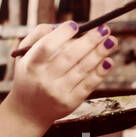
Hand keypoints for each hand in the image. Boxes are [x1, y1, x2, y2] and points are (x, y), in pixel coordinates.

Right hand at [8, 21, 116, 135]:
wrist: (27, 111)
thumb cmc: (29, 74)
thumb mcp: (24, 55)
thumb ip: (39, 36)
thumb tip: (64, 26)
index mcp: (30, 64)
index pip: (47, 46)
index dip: (62, 34)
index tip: (75, 25)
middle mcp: (43, 79)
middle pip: (70, 56)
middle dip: (90, 41)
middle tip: (104, 28)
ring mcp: (57, 92)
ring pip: (83, 69)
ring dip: (100, 53)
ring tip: (112, 41)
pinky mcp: (70, 102)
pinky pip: (88, 84)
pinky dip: (100, 72)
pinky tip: (109, 61)